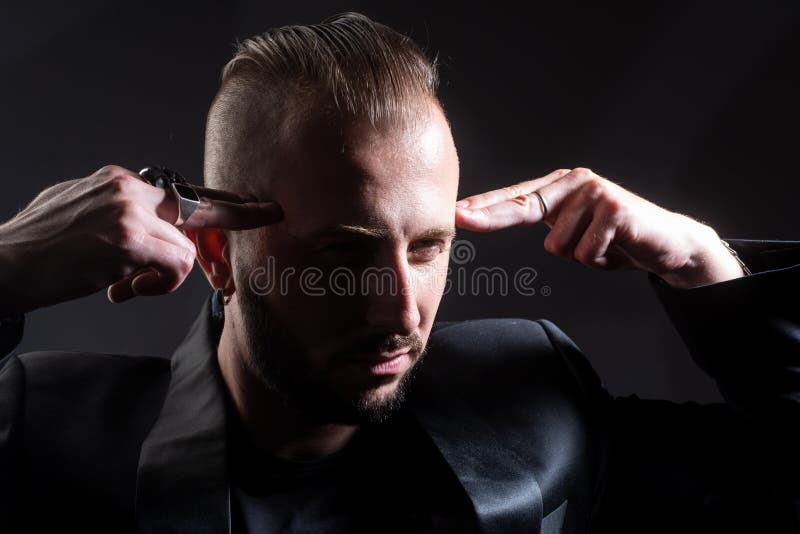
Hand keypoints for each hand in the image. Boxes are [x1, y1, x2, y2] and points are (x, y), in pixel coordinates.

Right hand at [0, 165, 282, 313]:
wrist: (4, 263)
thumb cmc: (41, 245)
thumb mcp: (82, 212)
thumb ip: (122, 213)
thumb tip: (153, 232)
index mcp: (120, 180)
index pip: (184, 191)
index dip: (227, 203)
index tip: (263, 206)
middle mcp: (129, 188)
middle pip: (197, 216)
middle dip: (227, 227)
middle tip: (265, 216)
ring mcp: (130, 211)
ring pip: (184, 250)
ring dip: (162, 277)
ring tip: (123, 284)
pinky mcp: (129, 240)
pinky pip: (174, 267)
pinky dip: (158, 286)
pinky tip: (122, 289)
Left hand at [454, 168, 744, 288]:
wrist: (668, 243)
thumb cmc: (617, 239)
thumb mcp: (576, 231)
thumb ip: (548, 225)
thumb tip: (506, 218)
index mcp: (562, 187)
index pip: (516, 198)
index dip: (485, 208)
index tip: (455, 213)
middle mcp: (576, 182)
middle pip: (522, 209)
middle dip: (491, 219)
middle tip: (458, 218)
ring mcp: (595, 191)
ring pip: (559, 246)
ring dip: (583, 257)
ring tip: (606, 246)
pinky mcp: (614, 207)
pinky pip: (586, 252)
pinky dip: (601, 261)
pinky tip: (619, 247)